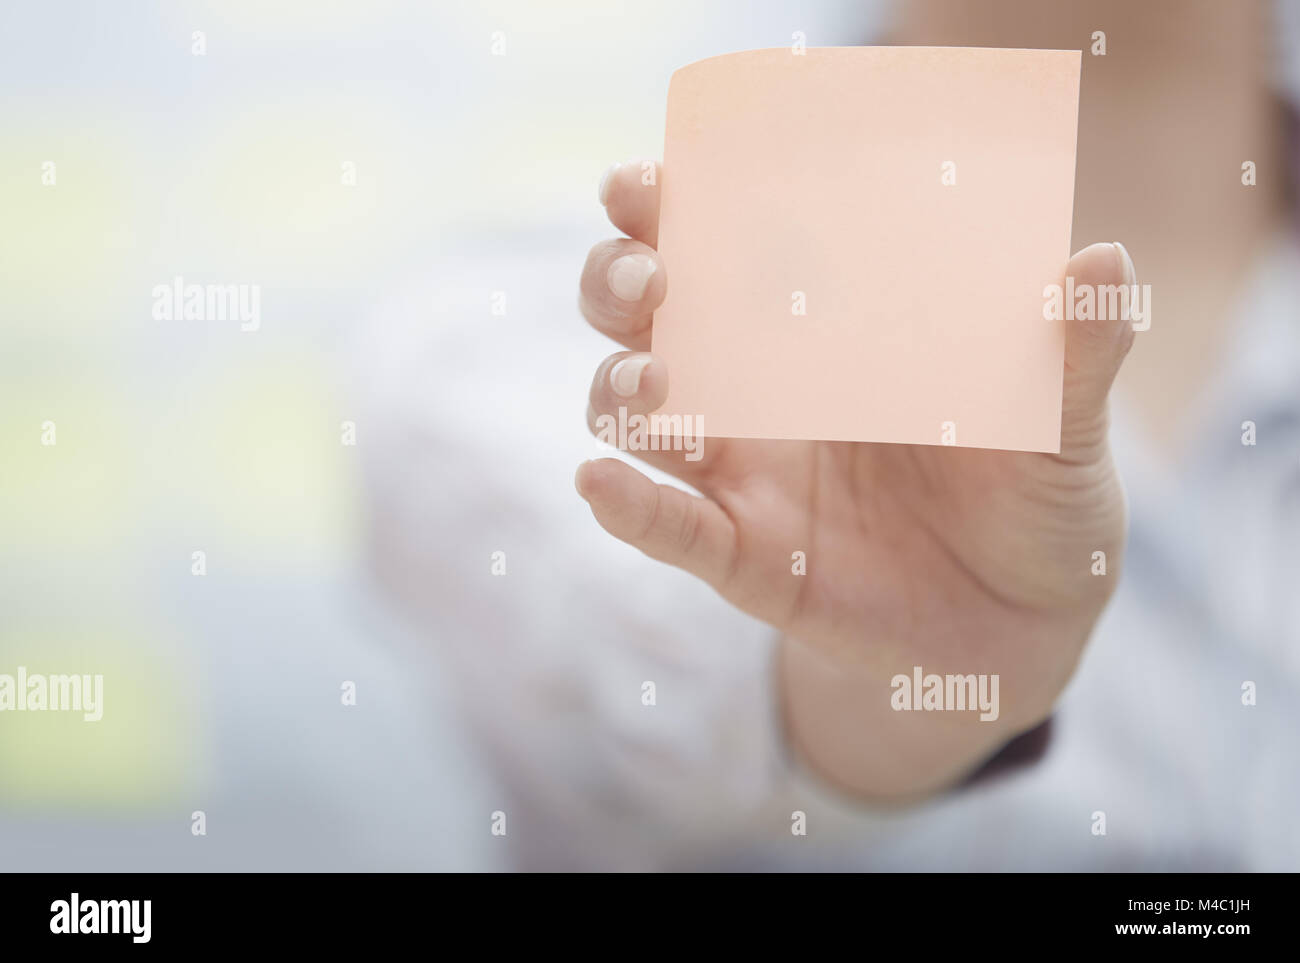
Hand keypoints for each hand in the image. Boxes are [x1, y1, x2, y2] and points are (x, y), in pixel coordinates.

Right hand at [576, 160, 1135, 799]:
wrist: (1026, 618)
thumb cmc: (1033, 492)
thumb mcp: (1061, 421)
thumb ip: (1074, 353)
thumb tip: (1103, 263)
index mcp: (823, 337)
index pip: (721, 253)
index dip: (667, 212)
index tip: (646, 183)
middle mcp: (763, 395)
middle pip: (646, 321)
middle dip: (617, 284)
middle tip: (646, 275)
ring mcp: (744, 477)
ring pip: (638, 418)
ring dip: (620, 391)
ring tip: (651, 382)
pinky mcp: (746, 559)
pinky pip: (672, 531)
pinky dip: (630, 508)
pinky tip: (599, 484)